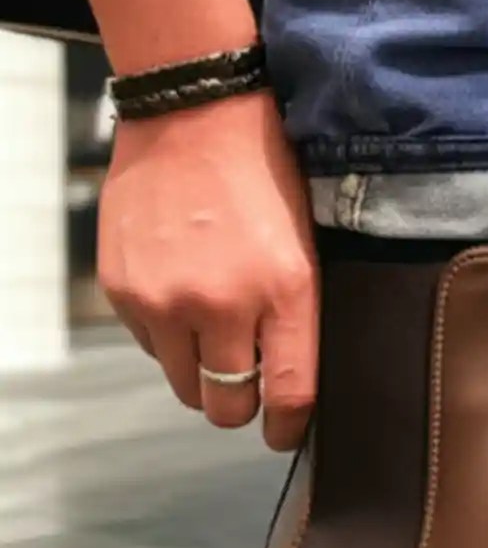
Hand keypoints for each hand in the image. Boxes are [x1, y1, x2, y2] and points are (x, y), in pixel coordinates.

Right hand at [98, 91, 317, 451]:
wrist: (194, 114)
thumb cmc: (264, 176)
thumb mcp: (305, 246)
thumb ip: (299, 315)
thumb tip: (291, 377)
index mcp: (285, 292)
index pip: (291, 394)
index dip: (290, 427)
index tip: (287, 434)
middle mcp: (222, 305)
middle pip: (227, 406)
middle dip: (242, 407)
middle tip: (252, 387)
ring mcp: (165, 300)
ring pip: (184, 385)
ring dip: (203, 376)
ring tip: (218, 339)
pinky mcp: (123, 290)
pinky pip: (150, 347)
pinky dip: (169, 339)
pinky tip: (185, 300)